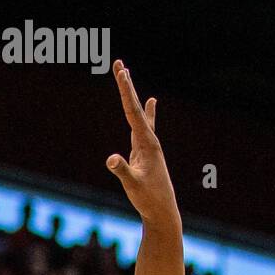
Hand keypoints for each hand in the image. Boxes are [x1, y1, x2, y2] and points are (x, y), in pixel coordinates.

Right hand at [105, 62, 179, 229]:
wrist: (162, 211)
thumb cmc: (148, 198)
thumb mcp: (132, 185)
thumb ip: (122, 170)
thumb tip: (111, 159)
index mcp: (147, 142)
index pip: (132, 112)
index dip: (125, 91)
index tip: (120, 71)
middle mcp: (149, 139)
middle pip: (134, 107)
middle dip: (126, 86)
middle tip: (119, 64)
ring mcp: (148, 145)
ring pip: (138, 114)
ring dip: (131, 96)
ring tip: (128, 77)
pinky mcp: (145, 153)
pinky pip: (143, 126)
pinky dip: (145, 113)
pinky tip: (151, 103)